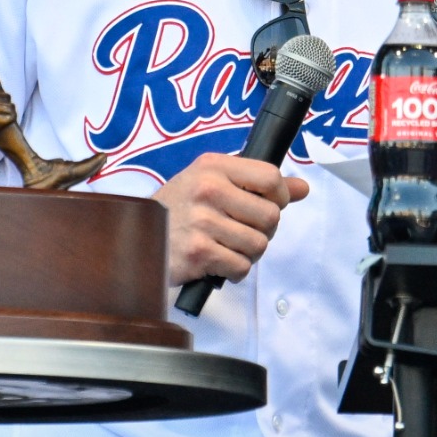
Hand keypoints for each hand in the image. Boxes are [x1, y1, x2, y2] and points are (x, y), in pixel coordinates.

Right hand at [154, 153, 310, 284]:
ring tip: (229, 247)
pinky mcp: (198, 253)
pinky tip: (218, 261)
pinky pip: (241, 266)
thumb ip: (256, 183)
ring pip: (259, 244)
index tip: (271, 204)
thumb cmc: (177, 209)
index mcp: (213, 166)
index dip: (280, 195)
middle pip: (270, 215)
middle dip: (264, 230)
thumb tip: (302, 188)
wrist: (135, 239)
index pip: (270, 177)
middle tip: (244, 231)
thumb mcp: (210, 182)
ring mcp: (202, 222)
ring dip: (249, 252)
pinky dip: (234, 270)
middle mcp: (208, 189)